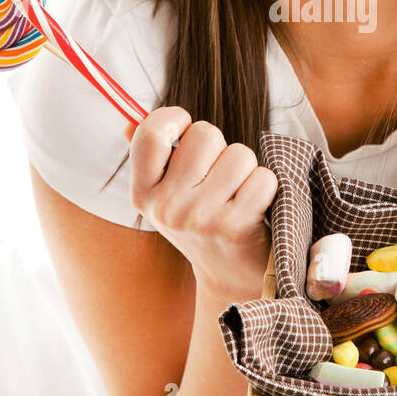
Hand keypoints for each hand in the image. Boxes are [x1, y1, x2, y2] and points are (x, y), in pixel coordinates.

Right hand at [123, 109, 278, 298]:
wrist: (229, 277)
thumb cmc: (200, 221)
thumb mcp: (166, 195)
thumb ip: (150, 156)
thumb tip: (131, 122)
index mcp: (142, 194)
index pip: (151, 132)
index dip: (174, 118)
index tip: (185, 130)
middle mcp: (167, 208)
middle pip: (205, 134)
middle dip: (219, 147)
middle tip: (217, 176)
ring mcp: (201, 218)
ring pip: (239, 154)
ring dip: (246, 168)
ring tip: (236, 192)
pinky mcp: (236, 227)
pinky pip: (263, 178)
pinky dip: (265, 186)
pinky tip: (254, 207)